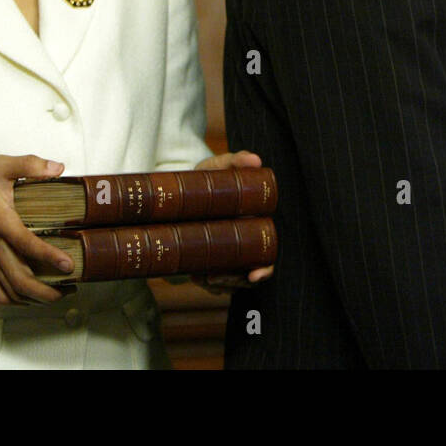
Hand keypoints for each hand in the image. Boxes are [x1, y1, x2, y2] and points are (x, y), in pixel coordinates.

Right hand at [0, 155, 75, 305]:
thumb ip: (29, 164)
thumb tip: (59, 168)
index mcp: (0, 222)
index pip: (26, 245)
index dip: (48, 257)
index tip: (69, 265)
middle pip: (18, 280)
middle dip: (45, 292)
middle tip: (70, 288)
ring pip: (9, 290)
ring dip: (35, 299)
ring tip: (59, 294)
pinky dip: (17, 299)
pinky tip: (34, 297)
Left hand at [191, 148, 273, 290]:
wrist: (179, 190)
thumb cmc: (206, 179)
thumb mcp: (219, 167)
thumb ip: (237, 160)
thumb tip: (256, 160)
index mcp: (253, 227)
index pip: (266, 258)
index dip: (264, 271)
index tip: (254, 276)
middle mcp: (243, 246)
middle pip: (245, 278)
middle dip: (231, 282)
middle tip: (213, 277)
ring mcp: (225, 257)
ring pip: (226, 284)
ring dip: (215, 285)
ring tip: (198, 275)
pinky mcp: (207, 264)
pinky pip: (209, 284)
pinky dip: (202, 282)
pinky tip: (193, 274)